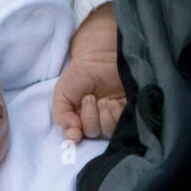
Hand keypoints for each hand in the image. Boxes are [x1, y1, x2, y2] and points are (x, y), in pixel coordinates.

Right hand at [52, 1, 125, 141]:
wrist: (100, 54)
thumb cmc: (80, 71)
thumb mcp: (62, 93)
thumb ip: (60, 115)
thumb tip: (72, 132)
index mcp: (81, 114)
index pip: (79, 134)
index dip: (75, 136)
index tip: (75, 132)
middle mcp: (98, 116)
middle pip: (93, 133)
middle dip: (89, 119)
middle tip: (90, 99)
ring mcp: (114, 112)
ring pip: (108, 131)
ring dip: (103, 119)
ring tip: (102, 101)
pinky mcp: (129, 107)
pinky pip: (123, 123)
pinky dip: (116, 116)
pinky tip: (113, 103)